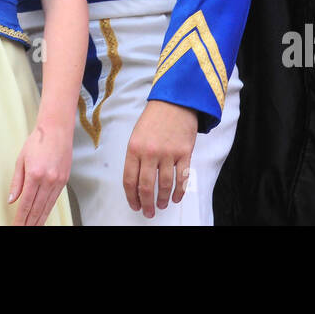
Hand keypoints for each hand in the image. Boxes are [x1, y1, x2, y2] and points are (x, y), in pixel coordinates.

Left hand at [8, 122, 71, 225]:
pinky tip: (43, 215)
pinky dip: (48, 210)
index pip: (25, 204)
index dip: (20, 219)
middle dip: (29, 223)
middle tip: (23, 230)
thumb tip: (12, 200)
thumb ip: (17, 182)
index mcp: (34, 174)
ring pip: (47, 207)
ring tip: (33, 227)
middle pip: (37, 209)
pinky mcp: (64, 180)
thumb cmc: (37, 140)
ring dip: (39, 220)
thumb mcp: (21, 159)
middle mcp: (48, 180)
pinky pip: (55, 199)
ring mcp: (58, 181)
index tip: (16, 226)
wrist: (57, 129)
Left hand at [122, 100, 197, 217]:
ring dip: (162, 199)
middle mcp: (150, 152)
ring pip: (164, 185)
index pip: (130, 180)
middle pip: (146, 186)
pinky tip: (175, 198)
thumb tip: (137, 181)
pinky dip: (179, 191)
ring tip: (160, 205)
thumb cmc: (154, 118)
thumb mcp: (137, 134)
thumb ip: (136, 156)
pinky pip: (182, 178)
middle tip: (148, 212)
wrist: (175, 101)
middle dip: (146, 203)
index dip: (132, 196)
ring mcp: (169, 153)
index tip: (135, 205)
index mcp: (134, 148)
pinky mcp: (185, 153)